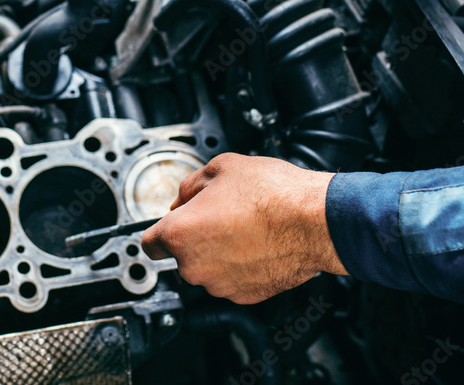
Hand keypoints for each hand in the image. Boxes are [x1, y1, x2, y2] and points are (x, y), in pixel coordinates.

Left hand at [141, 153, 346, 304]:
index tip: (170, 226)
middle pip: (181, 254)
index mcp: (179, 233)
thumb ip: (190, 186)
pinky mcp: (244, 296)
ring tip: (245, 227)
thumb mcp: (221, 167)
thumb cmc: (272, 194)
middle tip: (221, 213)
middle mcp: (194, 266)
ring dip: (218, 252)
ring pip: (208, 268)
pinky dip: (239, 266)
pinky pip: (232, 280)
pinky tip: (257, 244)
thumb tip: (182, 199)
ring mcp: (220, 285)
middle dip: (196, 235)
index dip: (160, 231)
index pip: (149, 243)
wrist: (315, 221)